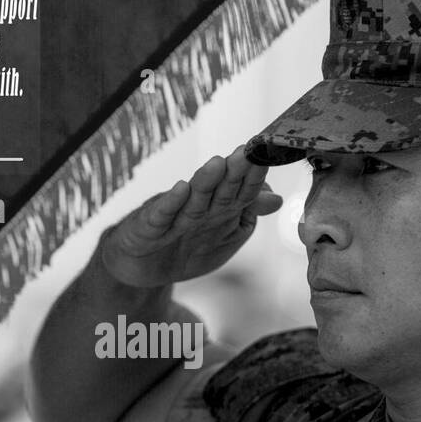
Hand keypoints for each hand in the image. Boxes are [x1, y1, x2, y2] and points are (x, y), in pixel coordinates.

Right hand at [101, 145, 282, 287]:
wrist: (143, 268)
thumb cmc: (187, 245)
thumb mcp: (223, 234)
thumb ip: (247, 214)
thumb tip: (277, 199)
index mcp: (220, 209)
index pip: (242, 191)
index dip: (254, 176)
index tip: (267, 157)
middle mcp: (199, 207)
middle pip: (220, 190)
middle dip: (233, 173)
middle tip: (246, 153)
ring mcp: (174, 216)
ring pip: (193, 199)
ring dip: (205, 182)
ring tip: (217, 164)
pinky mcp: (149, 227)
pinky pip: (162, 215)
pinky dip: (170, 203)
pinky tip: (180, 189)